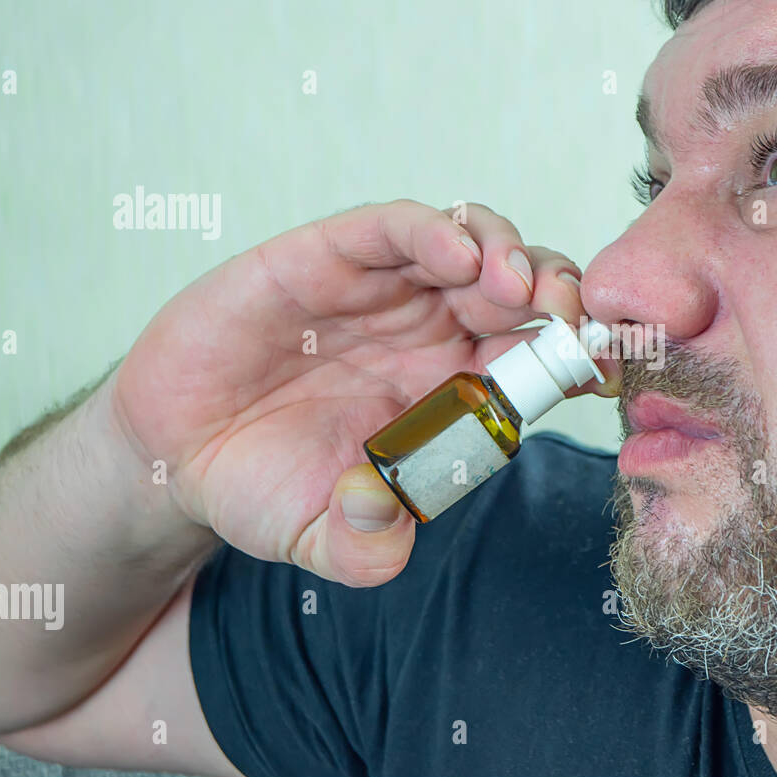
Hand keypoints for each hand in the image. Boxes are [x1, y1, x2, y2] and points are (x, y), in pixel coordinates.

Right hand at [108, 200, 618, 585]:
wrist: (172, 450)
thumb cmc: (260, 487)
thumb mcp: (319, 538)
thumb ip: (363, 548)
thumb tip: (387, 520)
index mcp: (452, 393)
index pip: (536, 361)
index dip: (575, 359)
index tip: (603, 373)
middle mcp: (432, 333)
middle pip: (525, 294)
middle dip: (561, 301)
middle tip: (571, 323)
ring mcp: (386, 291)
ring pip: (474, 246)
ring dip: (511, 257)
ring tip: (520, 291)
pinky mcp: (330, 256)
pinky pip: (395, 228)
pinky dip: (432, 232)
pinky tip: (455, 255)